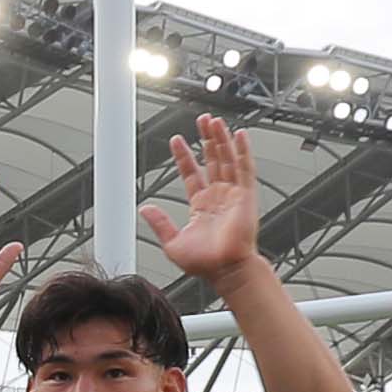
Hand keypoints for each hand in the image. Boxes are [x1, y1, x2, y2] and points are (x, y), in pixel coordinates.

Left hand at [137, 116, 263, 287]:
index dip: (184, 156)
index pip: (191, 173)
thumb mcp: (172, 243)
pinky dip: (243, 151)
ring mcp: (233, 194)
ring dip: (221, 140)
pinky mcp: (246, 196)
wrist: (225, 270)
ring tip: (214, 122)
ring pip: (227, 159)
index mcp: (201, 206)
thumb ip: (159, 223)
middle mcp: (218, 197)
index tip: (177, 140)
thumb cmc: (205, 264)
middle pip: (212, 160)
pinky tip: (239, 135)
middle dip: (206, 139)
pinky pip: (246, 168)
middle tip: (201, 121)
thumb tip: (144, 209)